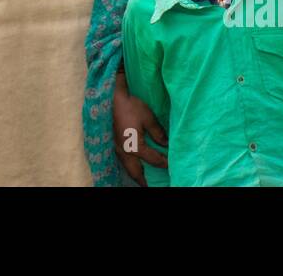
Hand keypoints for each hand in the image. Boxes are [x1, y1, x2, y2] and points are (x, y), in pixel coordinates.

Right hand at [112, 71, 167, 185]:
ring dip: (136, 174)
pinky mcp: (113, 144)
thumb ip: (157, 133)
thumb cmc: (130, 107)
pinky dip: (129, 165)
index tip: (171, 165)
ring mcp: (117, 149)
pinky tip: (133, 163)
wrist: (111, 98)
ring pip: (127, 167)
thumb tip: (165, 144)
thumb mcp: (148, 117)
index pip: (153, 159)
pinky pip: (122, 160)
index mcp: (135, 147)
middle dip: (144, 180)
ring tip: (143, 178)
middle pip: (136, 172)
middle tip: (151, 184)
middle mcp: (125, 152)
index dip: (164, 163)